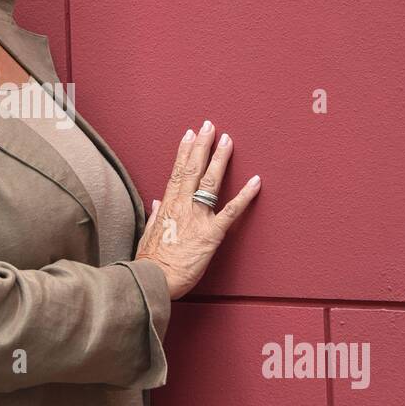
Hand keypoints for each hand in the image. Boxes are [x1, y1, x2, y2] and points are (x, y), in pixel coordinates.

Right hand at [135, 121, 259, 300]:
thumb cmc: (151, 262)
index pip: (177, 172)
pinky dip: (245, 195)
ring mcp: (198, 218)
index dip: (184, 151)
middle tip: (209, 125)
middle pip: (193, 169)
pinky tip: (255, 181)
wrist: (153, 280)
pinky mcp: (212, 234)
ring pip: (210, 182)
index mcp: (167, 206)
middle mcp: (182, 206)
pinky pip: (231, 211)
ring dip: (219, 159)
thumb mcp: (148, 234)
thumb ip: (155, 216)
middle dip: (202, 145)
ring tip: (227, 140)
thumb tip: (156, 202)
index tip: (189, 134)